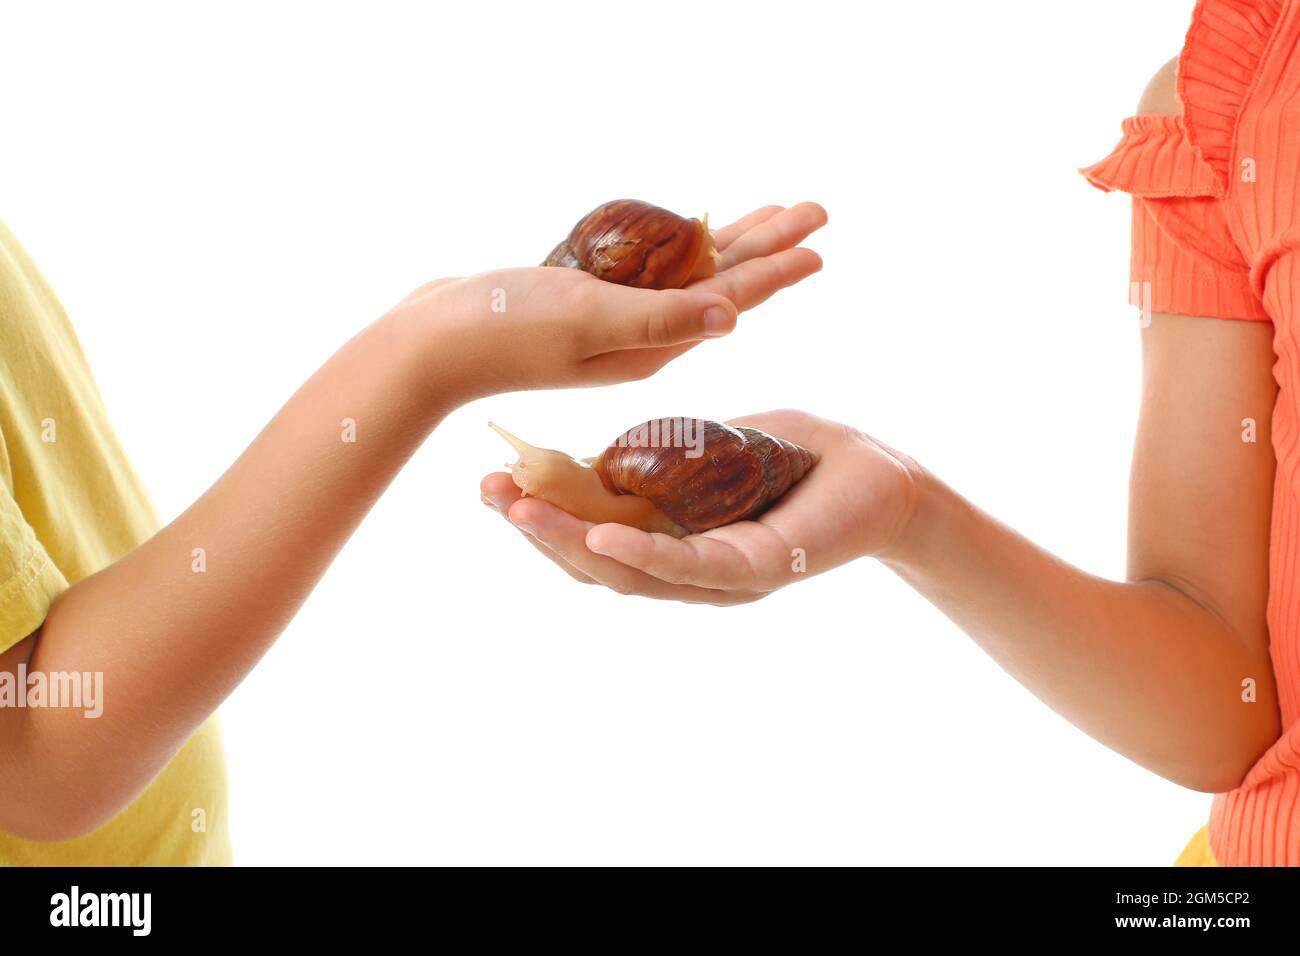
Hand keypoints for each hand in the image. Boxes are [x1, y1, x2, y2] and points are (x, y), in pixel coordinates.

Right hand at [400, 203, 826, 396]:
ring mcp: (613, 321)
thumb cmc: (506, 332)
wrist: (431, 344)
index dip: (778, 267)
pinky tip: (686, 230)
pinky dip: (674, 244)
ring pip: (687, 272)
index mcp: (654, 346)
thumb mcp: (591, 321)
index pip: (732, 300)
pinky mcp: (583, 302)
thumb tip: (735, 313)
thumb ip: (661, 317)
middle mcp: (642, 337)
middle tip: (813, 208)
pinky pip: (646, 269)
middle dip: (767, 245)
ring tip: (768, 211)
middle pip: (722, 282)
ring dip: (728, 241)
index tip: (820, 241)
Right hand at [480, 410, 918, 604]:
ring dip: (569, 544)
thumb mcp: (706, 449)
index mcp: (672, 543)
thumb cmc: (795, 458)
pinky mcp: (760, 571)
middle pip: (597, 565)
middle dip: (535, 532)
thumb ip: (655, 458)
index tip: (491, 479)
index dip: (539, 516)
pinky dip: (640, 552)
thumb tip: (598, 456)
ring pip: (632, 573)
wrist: (879, 472)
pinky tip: (597, 533)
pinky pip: (691, 566)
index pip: (592, 540)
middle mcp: (689, 573)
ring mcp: (723, 580)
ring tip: (517, 513)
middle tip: (485, 493)